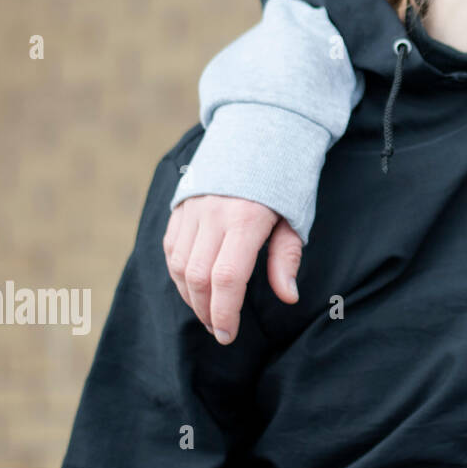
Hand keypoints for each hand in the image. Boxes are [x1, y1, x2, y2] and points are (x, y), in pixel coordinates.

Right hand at [163, 195, 302, 344]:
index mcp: (245, 219)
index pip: (226, 278)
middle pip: (198, 277)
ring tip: (208, 313)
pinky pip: (171, 249)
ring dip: (191, 297)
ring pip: (178, 266)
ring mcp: (191, 210)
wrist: (259, 133)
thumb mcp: (295, 217)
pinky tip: (194, 287)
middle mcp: (212, 215)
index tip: (228, 334)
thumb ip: (286, 257)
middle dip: (206, 311)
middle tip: (219, 330)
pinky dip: (179, 274)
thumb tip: (288, 296)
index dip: (225, 312)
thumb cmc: (285, 181)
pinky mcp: (179, 208)